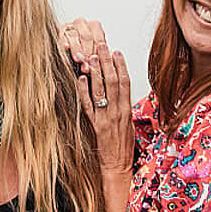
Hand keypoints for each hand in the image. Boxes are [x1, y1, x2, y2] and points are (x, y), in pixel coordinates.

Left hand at [61, 19, 133, 176]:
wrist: (118, 165)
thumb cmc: (124, 146)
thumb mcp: (129, 123)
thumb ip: (124, 106)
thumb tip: (120, 90)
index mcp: (126, 110)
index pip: (125, 83)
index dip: (121, 66)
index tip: (116, 52)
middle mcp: (117, 112)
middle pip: (113, 82)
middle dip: (107, 63)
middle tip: (102, 46)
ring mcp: (105, 118)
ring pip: (101, 91)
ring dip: (96, 72)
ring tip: (92, 56)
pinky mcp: (95, 126)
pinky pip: (88, 106)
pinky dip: (84, 92)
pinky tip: (81, 79)